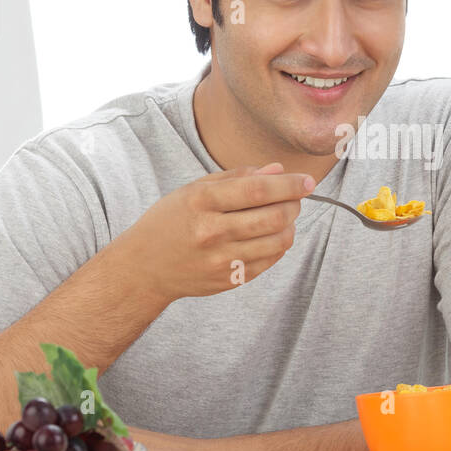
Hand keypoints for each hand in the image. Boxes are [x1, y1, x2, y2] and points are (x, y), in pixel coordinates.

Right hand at [120, 162, 313, 303]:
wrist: (144, 267)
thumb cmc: (171, 221)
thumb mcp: (194, 189)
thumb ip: (237, 177)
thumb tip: (277, 170)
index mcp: (201, 202)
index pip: (257, 190)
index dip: (289, 184)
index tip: (306, 180)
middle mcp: (212, 232)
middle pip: (274, 216)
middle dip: (294, 204)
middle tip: (295, 198)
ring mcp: (221, 260)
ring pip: (278, 241)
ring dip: (290, 225)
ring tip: (283, 216)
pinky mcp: (229, 280)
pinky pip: (269, 260)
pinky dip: (278, 245)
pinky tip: (270, 236)